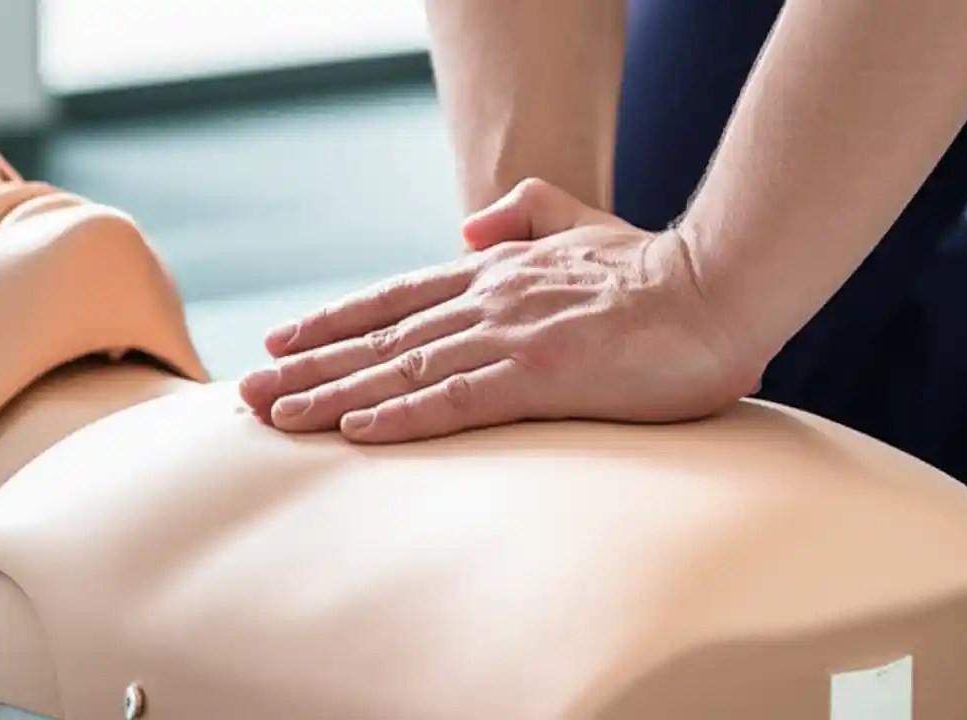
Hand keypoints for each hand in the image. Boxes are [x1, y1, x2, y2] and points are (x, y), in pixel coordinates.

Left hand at [239, 178, 762, 442]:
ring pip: (401, 370)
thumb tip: (466, 224)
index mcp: (493, 272)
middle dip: (306, 367)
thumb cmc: (656, 267)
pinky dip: (401, 416)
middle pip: (377, 338)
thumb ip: (523, 212)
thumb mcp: (581, 221)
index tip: (280, 342)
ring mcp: (509, 337)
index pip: (392, 299)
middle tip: (245, 394)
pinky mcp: (541, 375)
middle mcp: (486, 301)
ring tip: (275, 417)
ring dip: (332, 396)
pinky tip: (355, 431)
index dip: (330, 321)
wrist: (721, 286)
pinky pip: (456, 401)